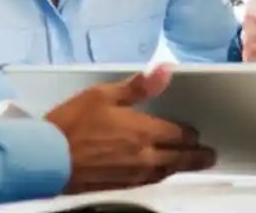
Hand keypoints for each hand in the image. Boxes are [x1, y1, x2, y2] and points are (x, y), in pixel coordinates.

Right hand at [45, 65, 215, 193]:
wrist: (46, 158)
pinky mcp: (117, 186)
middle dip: (196, 157)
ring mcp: (131, 174)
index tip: (197, 133)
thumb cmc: (72, 125)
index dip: (190, 134)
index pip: (178, 134)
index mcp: (144, 132)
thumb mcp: (104, 95)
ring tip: (188, 166)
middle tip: (209, 157)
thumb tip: (165, 70)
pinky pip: (147, 182)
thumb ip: (139, 86)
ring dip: (179, 168)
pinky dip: (159, 177)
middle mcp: (143, 156)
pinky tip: (157, 175)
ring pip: (164, 172)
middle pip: (178, 158)